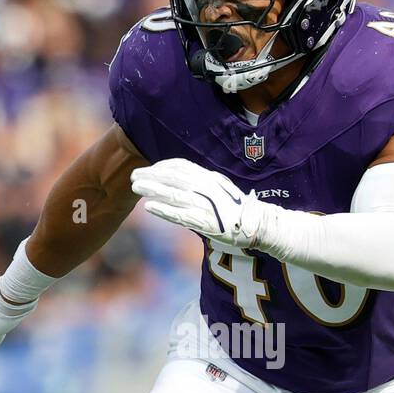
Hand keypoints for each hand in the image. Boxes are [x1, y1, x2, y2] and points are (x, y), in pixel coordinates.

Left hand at [131, 158, 262, 247]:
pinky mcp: (207, 223)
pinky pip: (181, 215)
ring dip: (153, 190)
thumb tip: (181, 181)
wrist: (259, 226)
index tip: (149, 169)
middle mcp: (208, 188)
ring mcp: (207, 205)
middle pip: (175, 178)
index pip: (183, 166)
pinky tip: (150, 207)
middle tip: (134, 176)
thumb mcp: (221, 190)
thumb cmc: (238, 210)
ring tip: (136, 187)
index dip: (163, 166)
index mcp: (211, 178)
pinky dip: (164, 210)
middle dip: (153, 176)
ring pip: (175, 194)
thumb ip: (203, 185)